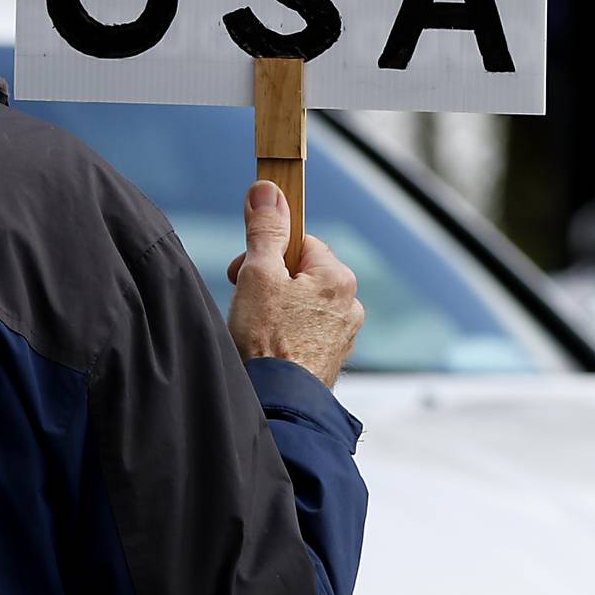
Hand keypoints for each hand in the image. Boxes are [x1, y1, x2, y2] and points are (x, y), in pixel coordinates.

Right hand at [226, 180, 363, 386]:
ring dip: (276, 308)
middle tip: (245, 300)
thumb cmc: (269, 340)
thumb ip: (264, 229)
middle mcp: (349, 305)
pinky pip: (304, 331)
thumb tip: (267, 189)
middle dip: (269, 281)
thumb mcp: (258, 273)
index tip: (245, 270)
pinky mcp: (329, 360)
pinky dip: (284, 333)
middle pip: (301, 272)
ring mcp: (342, 335)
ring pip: (302, 304)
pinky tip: (265, 347)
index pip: (301, 241)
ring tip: (254, 328)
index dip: (268, 251)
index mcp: (337, 278)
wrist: (278, 405)